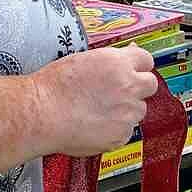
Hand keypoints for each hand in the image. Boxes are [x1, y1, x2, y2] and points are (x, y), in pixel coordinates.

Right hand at [30, 44, 157, 155]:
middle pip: (150, 85)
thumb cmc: (55, 86)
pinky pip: (126, 131)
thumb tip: (125, 56)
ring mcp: (126, 112)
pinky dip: (115, 130)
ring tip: (100, 111)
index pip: (146, 60)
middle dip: (139, 87)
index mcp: (118, 63)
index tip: (134, 70)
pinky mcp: (120, 135)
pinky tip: (95, 125)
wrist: (41, 113)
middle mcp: (128, 86)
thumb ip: (110, 60)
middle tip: (121, 92)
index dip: (139, 66)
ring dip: (126, 110)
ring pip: (139, 110)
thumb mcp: (85, 59)